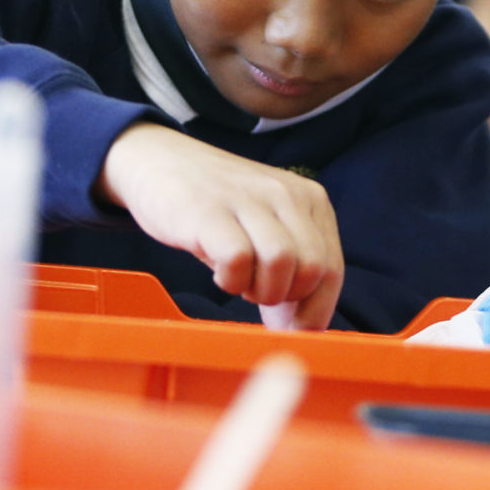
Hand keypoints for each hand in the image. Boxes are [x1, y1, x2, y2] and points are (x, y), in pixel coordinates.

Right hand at [97, 124, 343, 328]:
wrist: (156, 160)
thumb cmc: (215, 206)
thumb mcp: (264, 226)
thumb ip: (290, 268)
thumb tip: (302, 329)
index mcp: (310, 199)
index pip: (332, 269)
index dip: (314, 310)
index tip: (290, 326)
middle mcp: (286, 194)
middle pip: (314, 270)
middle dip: (287, 299)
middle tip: (256, 292)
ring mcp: (248, 199)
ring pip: (283, 263)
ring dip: (260, 290)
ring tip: (238, 281)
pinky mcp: (209, 210)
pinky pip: (237, 259)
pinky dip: (230, 280)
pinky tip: (219, 272)